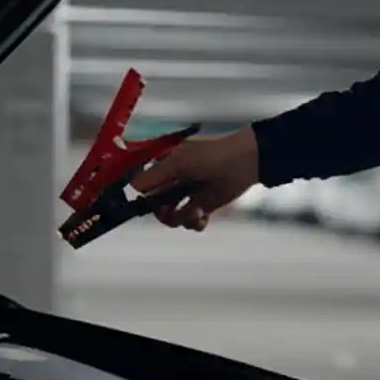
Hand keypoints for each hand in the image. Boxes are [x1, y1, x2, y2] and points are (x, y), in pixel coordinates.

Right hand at [130, 127, 259, 231]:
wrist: (246, 163)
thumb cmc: (212, 156)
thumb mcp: (179, 162)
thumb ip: (155, 175)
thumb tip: (133, 188)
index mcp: (163, 166)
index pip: (143, 185)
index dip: (143, 198)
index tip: (148, 205)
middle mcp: (172, 181)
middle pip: (155, 206)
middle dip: (162, 213)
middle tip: (171, 212)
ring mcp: (187, 195)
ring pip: (172, 217)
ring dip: (181, 219)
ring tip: (196, 214)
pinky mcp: (202, 206)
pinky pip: (190, 222)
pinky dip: (195, 223)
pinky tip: (203, 218)